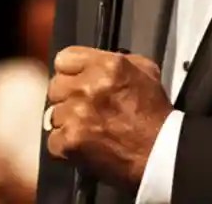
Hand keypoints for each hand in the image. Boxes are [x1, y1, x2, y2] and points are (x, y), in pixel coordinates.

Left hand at [45, 46, 171, 188]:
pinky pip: (53, 139)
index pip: (64, 58)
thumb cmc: (154, 117)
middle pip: (55, 86)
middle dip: (68, 97)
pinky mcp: (68, 141)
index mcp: (107, 66)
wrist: (158, 154)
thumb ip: (115, 60)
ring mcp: (75, 115)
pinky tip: (85, 144)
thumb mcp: (145, 72)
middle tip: (86, 108)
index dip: (71, 71)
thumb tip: (93, 61)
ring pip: (53, 114)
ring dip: (68, 122)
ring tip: (90, 128)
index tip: (76, 80)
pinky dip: (66, 145)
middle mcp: (88, 87)